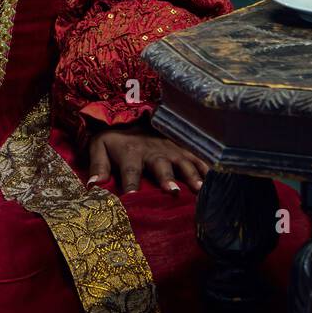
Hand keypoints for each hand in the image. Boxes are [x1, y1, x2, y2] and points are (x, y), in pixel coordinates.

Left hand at [86, 120, 210, 194]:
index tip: (132, 199)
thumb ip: (97, 165)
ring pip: (183, 161)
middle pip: (160, 164)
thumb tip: (93, 186)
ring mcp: (171, 148)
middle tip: (172, 191)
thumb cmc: (116, 139)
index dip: (130, 183)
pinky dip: (208, 168)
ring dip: (191, 175)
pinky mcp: (184, 147)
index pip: (129, 170)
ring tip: (199, 189)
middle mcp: (152, 150)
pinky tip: (217, 181)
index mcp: (130, 151)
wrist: (134, 113)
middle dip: (166, 177)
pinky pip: (198, 157)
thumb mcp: (100, 146)